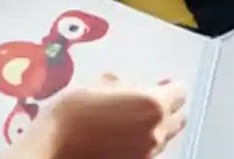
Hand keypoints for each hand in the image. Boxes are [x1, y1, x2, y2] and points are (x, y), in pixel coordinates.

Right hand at [5, 75, 186, 158]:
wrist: (54, 147)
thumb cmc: (72, 112)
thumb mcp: (97, 83)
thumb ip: (123, 84)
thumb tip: (130, 85)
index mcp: (153, 104)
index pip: (179, 91)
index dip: (168, 85)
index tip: (159, 82)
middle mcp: (157, 131)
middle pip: (178, 117)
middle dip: (167, 107)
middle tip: (147, 100)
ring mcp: (149, 152)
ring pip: (164, 136)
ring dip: (155, 125)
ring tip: (130, 118)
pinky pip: (150, 151)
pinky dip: (143, 142)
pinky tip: (122, 136)